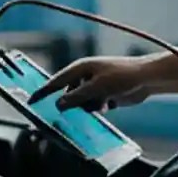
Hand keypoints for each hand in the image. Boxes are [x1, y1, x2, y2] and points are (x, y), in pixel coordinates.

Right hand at [28, 52, 177, 111]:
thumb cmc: (123, 76)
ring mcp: (93, 86)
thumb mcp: (97, 88)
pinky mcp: (103, 95)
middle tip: (83, 106)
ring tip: (104, 101)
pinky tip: (109, 103)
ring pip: (81, 104)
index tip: (30, 101)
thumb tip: (58, 105)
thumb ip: (76, 97)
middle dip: (75, 103)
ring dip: (90, 106)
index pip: (55, 81)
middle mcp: (84, 76)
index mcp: (80, 68)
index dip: (43, 92)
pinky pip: (92, 107)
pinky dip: (99, 108)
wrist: (147, 79)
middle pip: (68, 95)